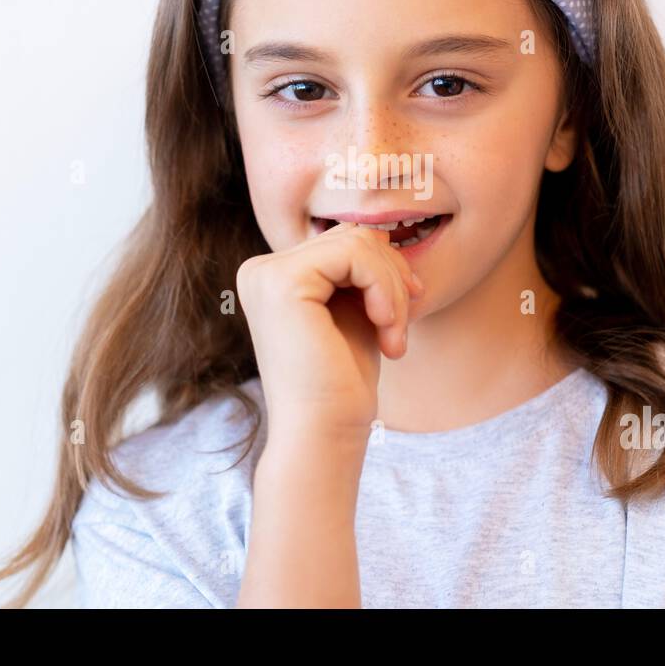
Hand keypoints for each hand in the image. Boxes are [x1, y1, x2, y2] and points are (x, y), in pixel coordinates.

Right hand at [236, 222, 423, 442]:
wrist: (323, 434)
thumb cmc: (342, 383)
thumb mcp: (355, 311)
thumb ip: (360, 271)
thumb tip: (379, 231)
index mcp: (273, 277)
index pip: (343, 242)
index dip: (385, 270)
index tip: (403, 313)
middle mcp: (261, 271)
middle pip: (352, 237)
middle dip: (392, 279)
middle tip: (399, 330)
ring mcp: (266, 274)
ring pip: (358, 243)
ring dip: (392, 289)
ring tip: (394, 335)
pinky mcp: (282, 282)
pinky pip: (354, 254)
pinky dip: (384, 288)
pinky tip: (385, 327)